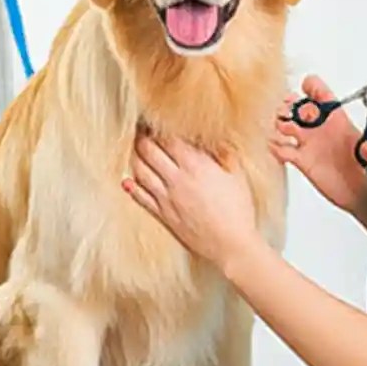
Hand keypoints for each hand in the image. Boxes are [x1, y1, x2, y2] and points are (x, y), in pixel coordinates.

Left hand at [123, 133, 263, 274]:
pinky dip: (132, 187)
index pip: (168, 139)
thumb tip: (215, 139)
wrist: (231, 245)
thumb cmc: (238, 211)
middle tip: (141, 130)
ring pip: (140, 171)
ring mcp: (166, 198)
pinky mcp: (163, 215)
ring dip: (135, 157)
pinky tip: (128, 181)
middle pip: (148, 151)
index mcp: (195, 165)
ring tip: (135, 149)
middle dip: (142, 138)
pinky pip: (141, 198)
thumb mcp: (237, 175)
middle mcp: (176, 179)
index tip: (156, 120)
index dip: (159, 127)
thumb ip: (225, 153)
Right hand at [271, 75, 366, 222]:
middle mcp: (321, 129)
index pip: (322, 94)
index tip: (306, 90)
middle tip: (292, 116)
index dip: (312, 87)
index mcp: (338, 120)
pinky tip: (279, 148)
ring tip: (286, 132)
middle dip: (291, 106)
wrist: (364, 197)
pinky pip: (282, 149)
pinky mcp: (302, 161)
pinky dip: (276, 147)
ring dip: (281, 123)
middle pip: (297, 105)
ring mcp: (309, 144)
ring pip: (285, 123)